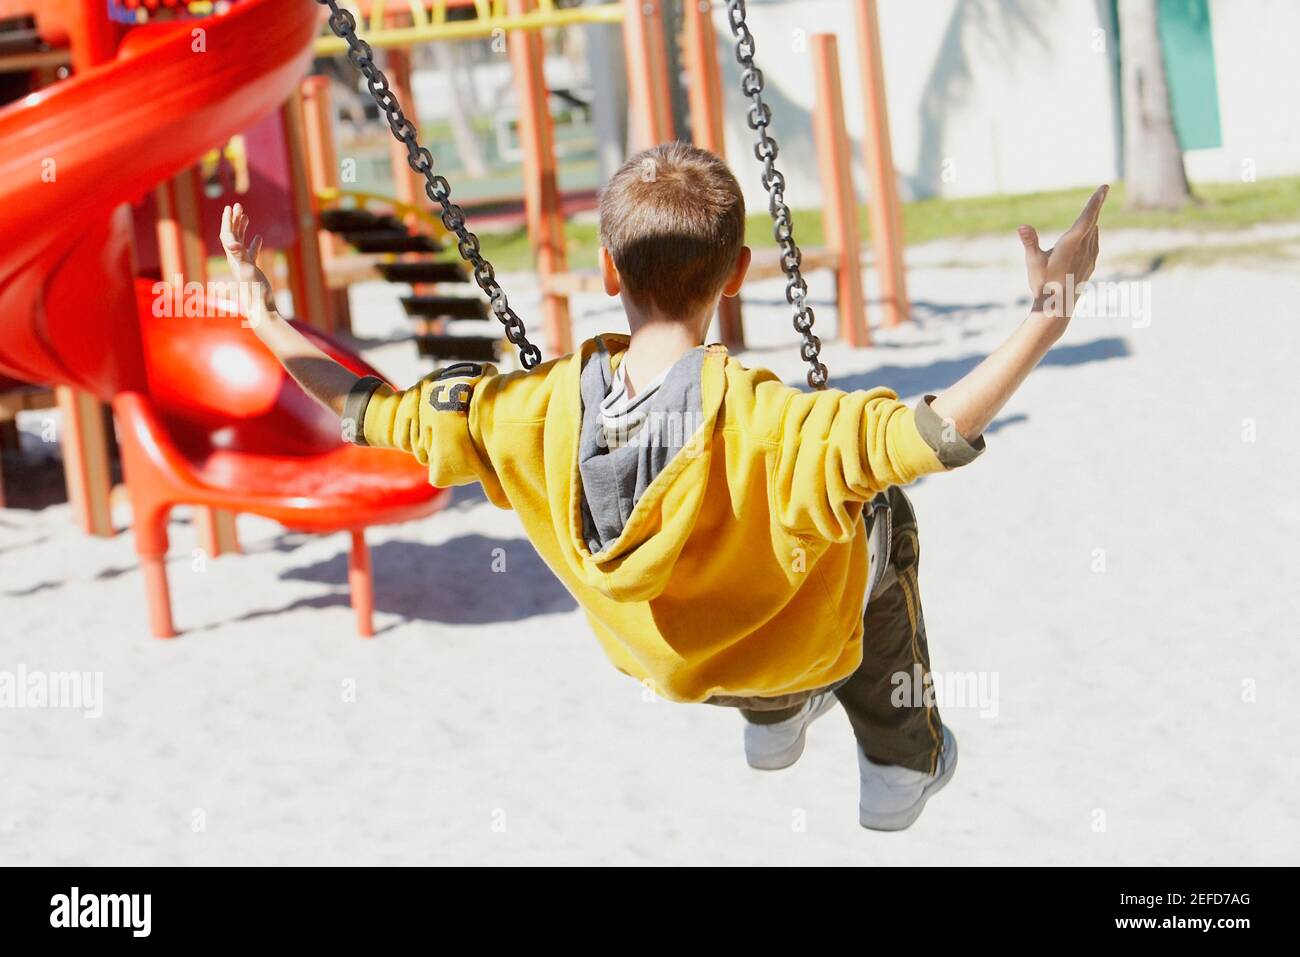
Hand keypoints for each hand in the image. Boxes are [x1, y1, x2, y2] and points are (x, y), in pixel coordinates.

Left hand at [219, 203, 273, 313]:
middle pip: (232, 235)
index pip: (227, 234)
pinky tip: (258, 238)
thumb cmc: (255, 291)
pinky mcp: (252, 270)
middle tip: (237, 205)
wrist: (261, 308)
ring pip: (241, 242)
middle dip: (234, 220)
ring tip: (245, 216)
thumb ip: (240, 255)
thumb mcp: (247, 270)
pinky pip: (251, 253)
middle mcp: (236, 260)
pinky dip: (253, 243)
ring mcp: (244, 265)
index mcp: (234, 257)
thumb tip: (232, 243)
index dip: (228, 221)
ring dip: (242, 228)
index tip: (230, 208)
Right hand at [1018, 185, 1106, 319]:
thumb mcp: (1033, 262)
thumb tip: (1022, 227)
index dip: (1095, 201)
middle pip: (1093, 221)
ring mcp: (1090, 257)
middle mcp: (1084, 249)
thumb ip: (1029, 242)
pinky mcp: (1090, 265)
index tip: (1104, 188)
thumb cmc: (1043, 285)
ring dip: (1094, 219)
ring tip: (1094, 209)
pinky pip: (1095, 243)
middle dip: (1096, 205)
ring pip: (1095, 232)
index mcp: (1071, 244)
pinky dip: (1093, 233)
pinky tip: (1092, 232)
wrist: (1057, 308)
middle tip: (1103, 190)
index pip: (1087, 218)